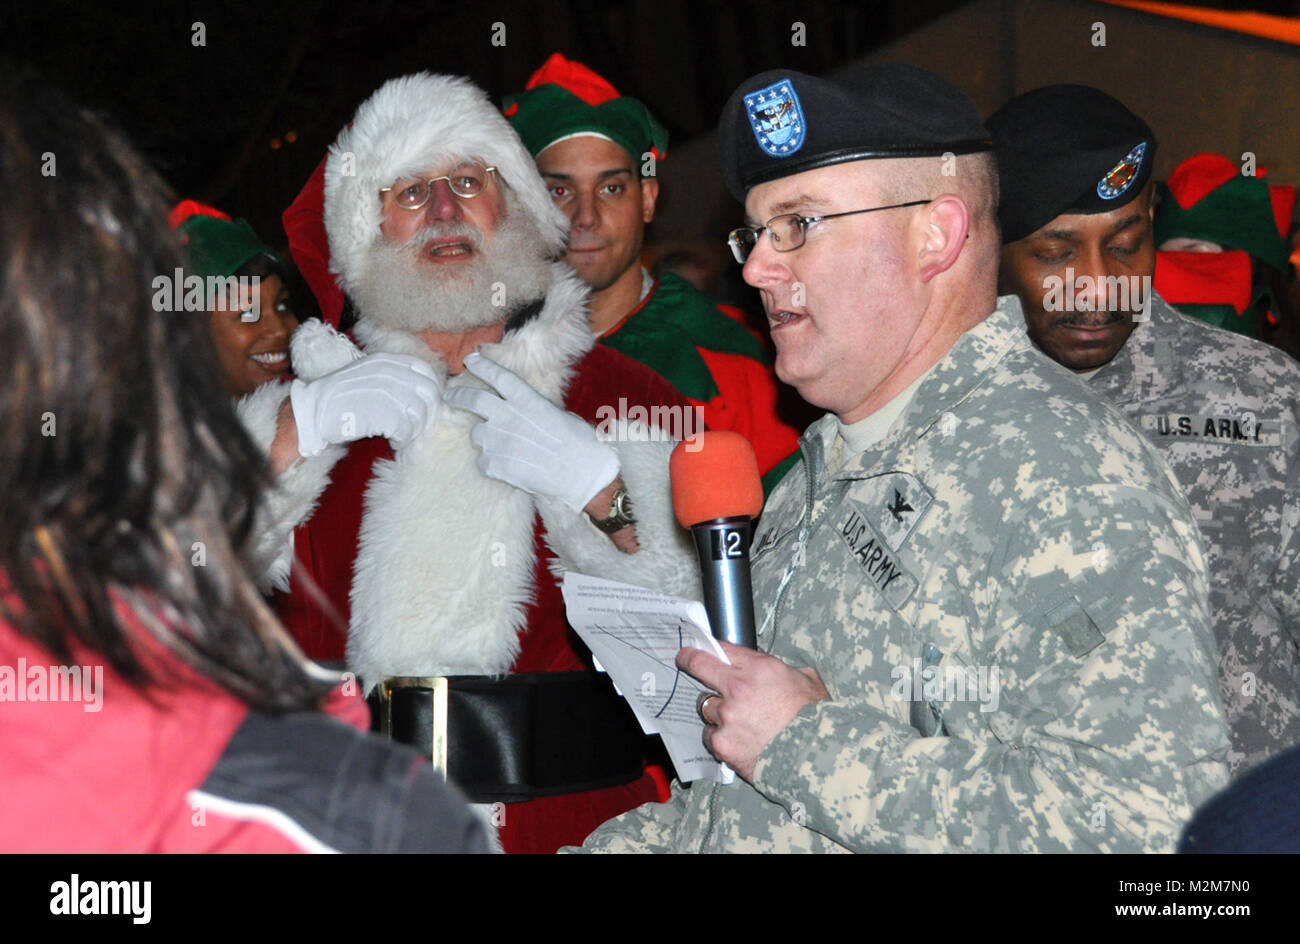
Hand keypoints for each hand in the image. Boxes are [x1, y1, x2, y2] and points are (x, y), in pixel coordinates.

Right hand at [289, 353, 441, 456]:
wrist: (311, 413)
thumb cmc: (341, 400)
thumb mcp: (368, 377)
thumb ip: (395, 380)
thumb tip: (426, 395)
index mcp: (385, 360)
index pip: (425, 370)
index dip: (432, 390)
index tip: (428, 407)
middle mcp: (386, 371)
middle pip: (428, 393)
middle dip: (428, 414)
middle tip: (417, 427)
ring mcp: (382, 390)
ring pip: (419, 412)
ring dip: (415, 429)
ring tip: (401, 435)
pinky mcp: (377, 412)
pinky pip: (405, 428)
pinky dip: (403, 438)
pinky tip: (393, 440)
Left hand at [444, 352, 618, 513]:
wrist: (582, 472)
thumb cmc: (578, 442)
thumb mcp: (557, 413)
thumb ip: (531, 407)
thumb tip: (517, 409)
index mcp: (527, 399)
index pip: (497, 376)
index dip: (482, 366)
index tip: (470, 360)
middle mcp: (509, 416)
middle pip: (474, 399)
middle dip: (458, 395)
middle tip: (451, 396)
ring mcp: (500, 441)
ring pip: (477, 435)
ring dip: (484, 438)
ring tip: (502, 446)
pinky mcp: (496, 464)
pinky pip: (483, 461)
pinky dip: (491, 463)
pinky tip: (508, 467)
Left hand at [680, 640, 828, 781]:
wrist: (818, 756)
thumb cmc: (817, 717)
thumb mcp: (805, 679)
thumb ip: (779, 669)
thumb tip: (764, 666)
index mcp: (760, 668)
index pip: (720, 649)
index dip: (704, 648)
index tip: (693, 649)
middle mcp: (738, 688)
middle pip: (699, 669)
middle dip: (691, 664)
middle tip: (685, 662)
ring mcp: (727, 717)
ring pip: (706, 706)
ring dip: (716, 711)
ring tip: (737, 721)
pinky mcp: (722, 743)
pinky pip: (711, 736)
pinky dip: (720, 738)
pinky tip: (738, 742)